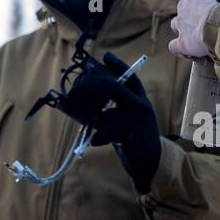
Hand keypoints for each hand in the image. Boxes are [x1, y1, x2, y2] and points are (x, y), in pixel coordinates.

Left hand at [67, 52, 161, 193]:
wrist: (148, 163)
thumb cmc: (130, 139)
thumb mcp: (117, 120)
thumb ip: (101, 108)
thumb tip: (71, 100)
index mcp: (138, 98)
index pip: (129, 76)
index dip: (118, 66)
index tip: (105, 56)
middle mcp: (141, 105)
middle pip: (115, 87)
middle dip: (92, 85)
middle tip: (78, 88)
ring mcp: (141, 118)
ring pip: (110, 112)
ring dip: (97, 121)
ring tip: (94, 127)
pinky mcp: (136, 133)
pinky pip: (111, 130)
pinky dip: (100, 136)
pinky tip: (96, 141)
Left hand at [171, 0, 219, 58]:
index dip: (205, 6)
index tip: (215, 13)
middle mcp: (184, 5)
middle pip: (185, 11)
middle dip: (193, 18)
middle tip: (207, 27)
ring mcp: (180, 24)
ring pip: (176, 27)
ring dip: (185, 33)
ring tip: (198, 40)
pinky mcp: (181, 42)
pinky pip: (174, 46)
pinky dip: (181, 50)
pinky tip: (191, 53)